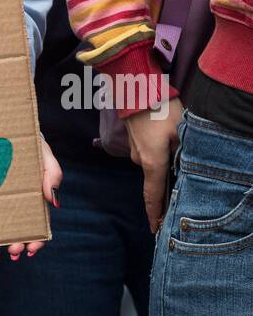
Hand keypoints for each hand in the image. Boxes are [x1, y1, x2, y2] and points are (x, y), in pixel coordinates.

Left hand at [0, 133, 62, 260]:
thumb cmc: (29, 141)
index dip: (36, 240)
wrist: (4, 126)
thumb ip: (53, 173)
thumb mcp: (44, 153)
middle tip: (12, 251)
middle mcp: (16, 200)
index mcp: (34, 196)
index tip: (31, 249)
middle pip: (17, 229)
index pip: (38, 223)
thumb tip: (53, 200)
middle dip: (15, 244)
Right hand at [125, 96, 183, 231]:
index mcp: (152, 163)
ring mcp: (133, 148)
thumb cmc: (159, 109)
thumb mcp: (181, 132)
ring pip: (152, 161)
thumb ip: (183, 155)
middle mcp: (139, 159)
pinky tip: (163, 135)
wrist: (134, 85)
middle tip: (179, 181)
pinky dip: (156, 149)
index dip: (155, 215)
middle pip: (156, 178)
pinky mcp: (133, 137)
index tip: (155, 230)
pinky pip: (147, 150)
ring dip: (162, 160)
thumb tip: (183, 169)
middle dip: (165, 182)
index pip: (153, 196)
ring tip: (174, 148)